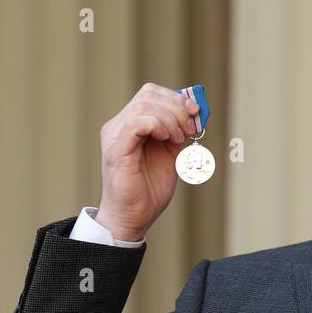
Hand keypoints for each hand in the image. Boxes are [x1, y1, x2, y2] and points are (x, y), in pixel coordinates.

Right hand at [95, 82, 200, 239]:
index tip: (196, 113)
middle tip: (191, 128)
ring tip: (179, 139)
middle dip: (177, 107)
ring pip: (144, 105)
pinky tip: (168, 139)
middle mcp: (119, 125)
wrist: (133, 218)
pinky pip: (137, 122)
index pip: (151, 94)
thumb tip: (193, 114)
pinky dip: (158, 125)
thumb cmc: (149, 191)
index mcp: (130, 124)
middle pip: (149, 94)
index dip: (177, 98)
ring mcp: (115, 136)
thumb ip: (178, 134)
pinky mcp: (117, 149)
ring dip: (171, 118)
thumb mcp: (170, 156)